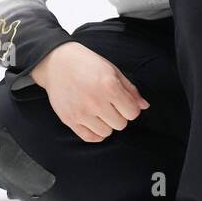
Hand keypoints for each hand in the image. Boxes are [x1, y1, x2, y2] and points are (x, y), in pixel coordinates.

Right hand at [31, 42, 148, 142]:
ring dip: (107, 124)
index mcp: (109, 86)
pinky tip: (94, 122)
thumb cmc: (87, 64)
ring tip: (100, 111)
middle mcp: (95, 101)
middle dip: (119, 115)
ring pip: (107, 132)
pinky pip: (90, 138)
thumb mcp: (112, 70)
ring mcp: (81, 112)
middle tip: (110, 104)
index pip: (132, 112)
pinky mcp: (69, 119)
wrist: (57, 63)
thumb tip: (144, 106)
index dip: (131, 108)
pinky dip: (96, 133)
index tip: (123, 102)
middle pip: (121, 124)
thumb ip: (130, 89)